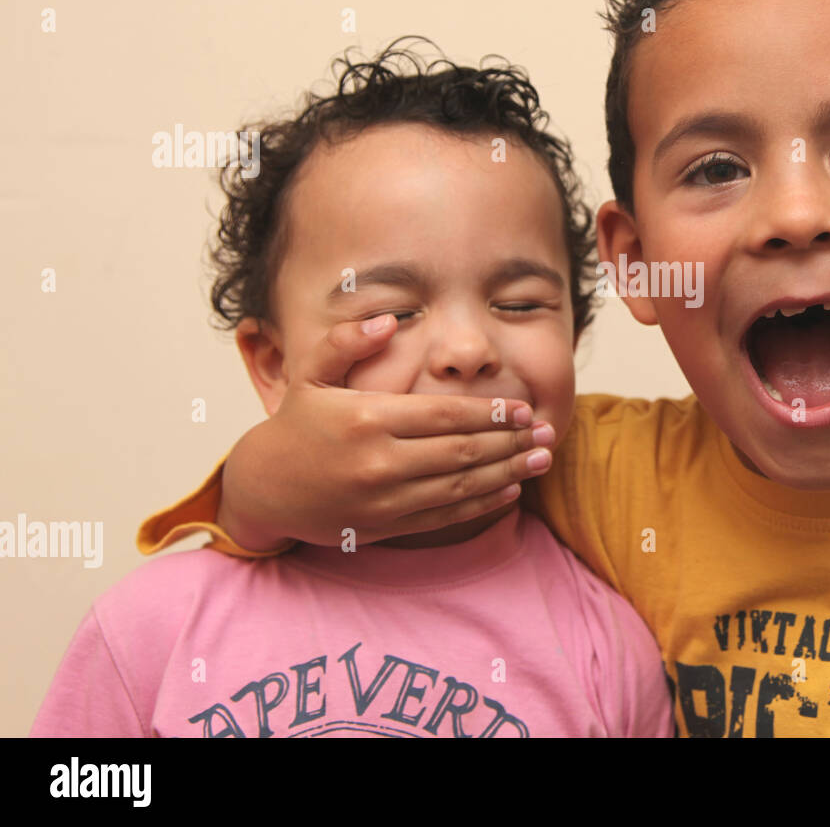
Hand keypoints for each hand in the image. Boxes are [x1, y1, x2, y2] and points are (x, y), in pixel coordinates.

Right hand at [217, 315, 554, 550]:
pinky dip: (481, 504)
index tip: (525, 409)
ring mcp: (383, 499)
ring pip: (459, 487)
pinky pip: (444, 516)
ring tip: (541, 460)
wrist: (265, 488)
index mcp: (366, 419)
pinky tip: (509, 490)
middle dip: (510, 443)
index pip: (445, 415)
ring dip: (507, 474)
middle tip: (546, 434)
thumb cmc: (296, 424)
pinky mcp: (385, 525)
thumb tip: (388, 321)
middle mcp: (378, 462)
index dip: (492, 414)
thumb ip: (348, 342)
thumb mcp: (311, 374)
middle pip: (461, 452)